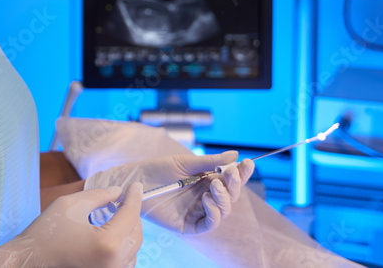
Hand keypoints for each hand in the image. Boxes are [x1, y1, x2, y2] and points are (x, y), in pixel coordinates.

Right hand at [0, 182, 143, 267]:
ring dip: (129, 231)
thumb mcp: (72, 205)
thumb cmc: (46, 234)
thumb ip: (99, 196)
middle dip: (132, 214)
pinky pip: (124, 262)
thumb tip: (118, 192)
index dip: (134, 197)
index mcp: (108, 243)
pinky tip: (112, 234)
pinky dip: (123, 246)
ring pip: (132, 250)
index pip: (130, 215)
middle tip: (125, 198)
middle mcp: (114, 263)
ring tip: (118, 214)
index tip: (136, 185)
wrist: (27, 263)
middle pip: (135, 234)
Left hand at [84, 151, 253, 234]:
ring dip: (224, 198)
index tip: (248, 163)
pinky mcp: (189, 226)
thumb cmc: (157, 170)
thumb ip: (210, 162)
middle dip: (234, 185)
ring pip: (223, 211)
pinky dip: (214, 213)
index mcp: (206, 181)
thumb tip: (235, 155)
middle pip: (230, 196)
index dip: (241, 174)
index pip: (230, 180)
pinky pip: (208, 224)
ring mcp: (198, 212)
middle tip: (229, 172)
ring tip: (214, 185)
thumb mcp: (185, 163)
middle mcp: (205, 197)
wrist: (134, 182)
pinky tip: (208, 200)